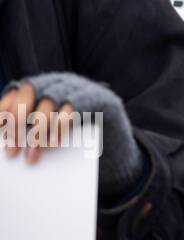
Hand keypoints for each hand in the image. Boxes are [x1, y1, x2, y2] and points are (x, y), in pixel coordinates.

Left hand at [0, 73, 145, 198]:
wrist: (116, 141)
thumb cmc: (75, 140)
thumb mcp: (48, 133)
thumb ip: (30, 131)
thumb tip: (7, 144)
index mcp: (44, 86)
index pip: (17, 89)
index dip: (5, 109)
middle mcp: (61, 81)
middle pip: (30, 91)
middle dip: (17, 121)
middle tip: (12, 152)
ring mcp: (82, 87)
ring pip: (50, 99)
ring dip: (37, 130)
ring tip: (31, 157)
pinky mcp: (101, 99)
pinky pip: (74, 108)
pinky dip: (59, 127)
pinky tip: (52, 145)